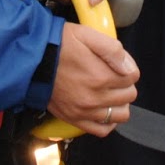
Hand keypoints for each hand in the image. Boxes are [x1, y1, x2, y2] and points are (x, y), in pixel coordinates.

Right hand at [46, 23, 138, 137]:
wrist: (31, 60)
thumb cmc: (59, 45)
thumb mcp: (86, 35)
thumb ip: (112, 49)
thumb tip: (129, 67)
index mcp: (101, 76)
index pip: (133, 76)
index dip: (127, 66)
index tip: (116, 62)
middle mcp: (95, 98)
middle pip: (129, 95)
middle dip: (125, 84)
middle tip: (112, 75)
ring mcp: (85, 111)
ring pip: (120, 115)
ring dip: (119, 103)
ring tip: (109, 92)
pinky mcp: (74, 119)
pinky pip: (102, 130)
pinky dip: (108, 121)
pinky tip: (104, 109)